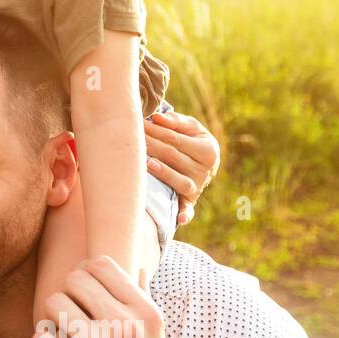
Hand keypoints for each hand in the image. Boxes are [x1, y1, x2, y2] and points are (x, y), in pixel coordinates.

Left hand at [32, 256, 186, 337]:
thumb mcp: (154, 337)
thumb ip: (141, 300)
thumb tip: (138, 264)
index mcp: (145, 312)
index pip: (100, 265)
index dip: (82, 274)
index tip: (80, 293)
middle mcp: (126, 326)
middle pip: (73, 280)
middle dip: (65, 296)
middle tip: (67, 316)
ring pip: (54, 306)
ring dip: (49, 321)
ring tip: (58, 337)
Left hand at [144, 109, 220, 225]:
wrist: (205, 161)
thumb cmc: (192, 139)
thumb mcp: (190, 127)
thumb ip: (175, 121)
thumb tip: (156, 118)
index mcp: (207, 150)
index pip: (175, 139)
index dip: (154, 131)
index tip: (137, 125)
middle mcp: (204, 170)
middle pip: (173, 157)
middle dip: (150, 145)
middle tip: (132, 138)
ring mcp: (197, 187)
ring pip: (179, 181)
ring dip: (163, 173)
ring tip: (147, 164)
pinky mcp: (190, 201)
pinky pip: (188, 209)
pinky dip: (185, 214)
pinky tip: (179, 219)